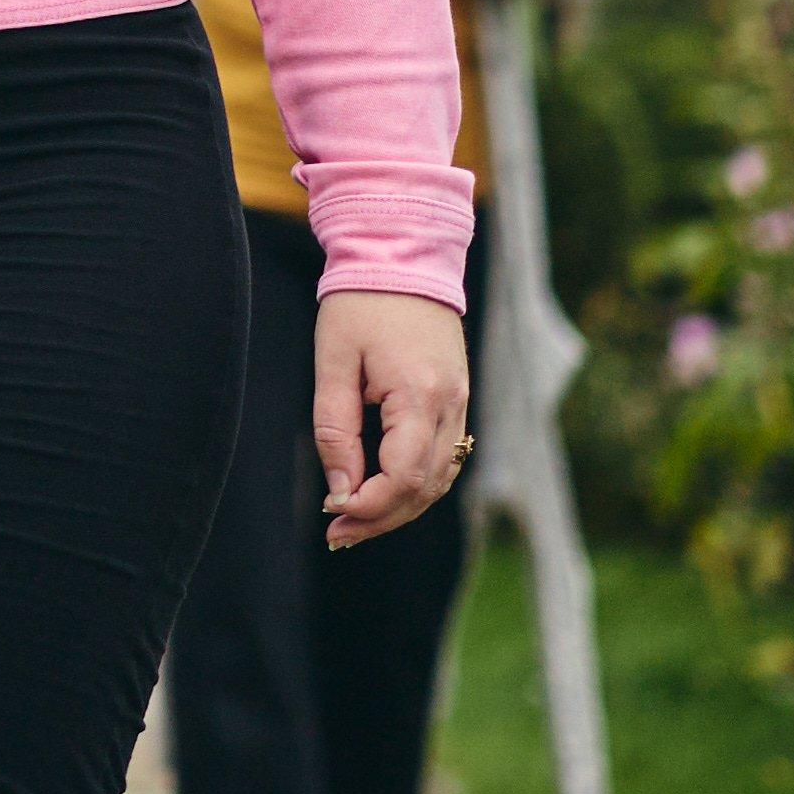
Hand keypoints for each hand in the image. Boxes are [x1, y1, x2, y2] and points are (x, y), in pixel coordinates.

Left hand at [313, 289, 470, 547]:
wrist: (403, 256)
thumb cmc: (359, 304)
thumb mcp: (333, 362)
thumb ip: (335, 430)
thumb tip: (340, 492)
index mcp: (420, 393)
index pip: (403, 475)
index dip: (369, 506)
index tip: (332, 512)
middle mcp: (451, 404)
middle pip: (425, 488)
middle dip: (381, 518)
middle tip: (337, 537)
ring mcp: (461, 402)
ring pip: (439, 479)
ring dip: (400, 507)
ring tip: (354, 524)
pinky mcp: (458, 399)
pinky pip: (444, 458)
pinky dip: (416, 484)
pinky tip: (383, 493)